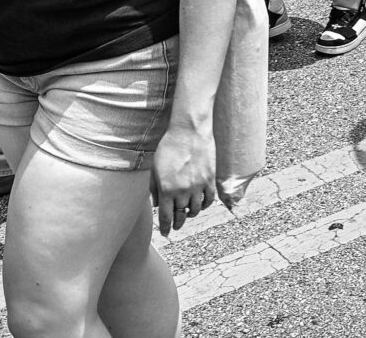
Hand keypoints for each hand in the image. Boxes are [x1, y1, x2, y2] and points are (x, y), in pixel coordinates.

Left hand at [150, 122, 216, 236]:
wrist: (189, 131)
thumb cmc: (168, 147)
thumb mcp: (155, 168)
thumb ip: (155, 189)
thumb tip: (158, 204)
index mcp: (167, 189)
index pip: (166, 217)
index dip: (166, 228)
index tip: (165, 234)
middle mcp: (183, 191)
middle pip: (181, 216)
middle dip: (177, 224)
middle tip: (175, 227)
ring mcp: (198, 186)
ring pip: (196, 210)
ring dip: (190, 214)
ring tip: (187, 213)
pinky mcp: (210, 179)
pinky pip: (209, 199)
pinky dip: (205, 205)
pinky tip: (200, 204)